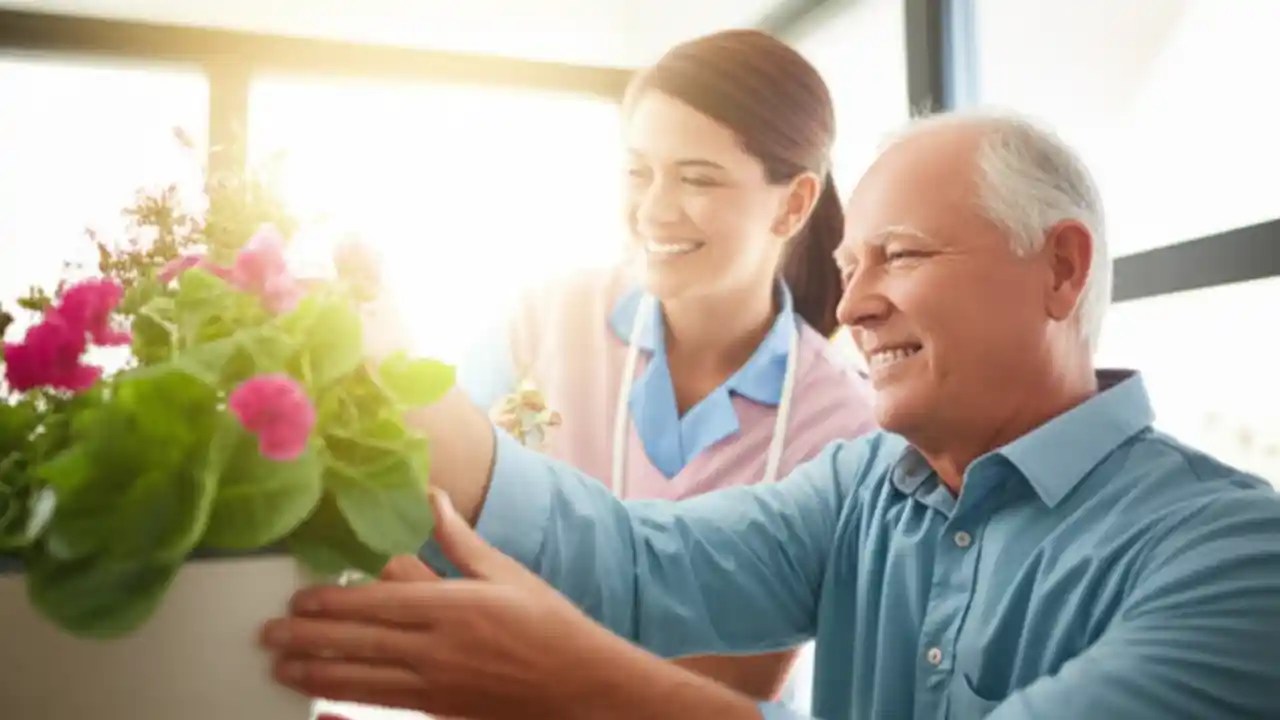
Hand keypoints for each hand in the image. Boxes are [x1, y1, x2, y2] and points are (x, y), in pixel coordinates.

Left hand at [260, 490, 624, 718]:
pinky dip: (346, 702)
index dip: (333, 603)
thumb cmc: (546, 624)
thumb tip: (430, 496)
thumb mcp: (505, 573)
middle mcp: (438, 648)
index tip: (298, 599)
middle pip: (360, 642)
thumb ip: (458, 540)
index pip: (379, 603)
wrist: (578, 685)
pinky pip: (382, 704)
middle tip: (267, 634)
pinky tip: (321, 702)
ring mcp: (436, 684)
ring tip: (278, 667)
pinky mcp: (438, 708)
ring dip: (315, 674)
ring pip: (362, 679)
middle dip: (308, 640)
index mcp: (454, 607)